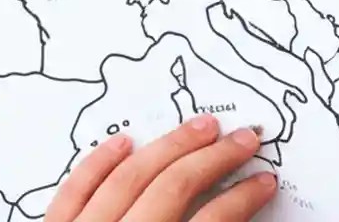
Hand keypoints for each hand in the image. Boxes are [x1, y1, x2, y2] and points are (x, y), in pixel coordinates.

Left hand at [45, 115, 275, 221]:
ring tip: (200, 128)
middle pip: (173, 188)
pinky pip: (75, 191)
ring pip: (128, 178)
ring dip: (168, 148)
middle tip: (244, 140)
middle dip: (214, 159)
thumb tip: (238, 211)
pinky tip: (123, 142)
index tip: (264, 182)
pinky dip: (99, 163)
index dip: (242, 200)